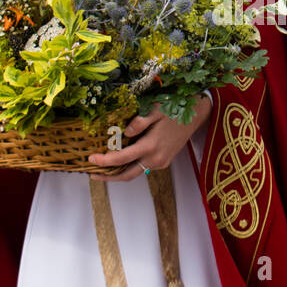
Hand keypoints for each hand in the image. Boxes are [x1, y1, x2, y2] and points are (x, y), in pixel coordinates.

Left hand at [87, 96, 212, 181]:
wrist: (196, 114)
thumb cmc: (174, 109)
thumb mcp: (155, 110)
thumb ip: (139, 122)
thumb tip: (125, 132)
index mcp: (151, 145)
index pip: (122, 158)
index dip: (104, 161)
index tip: (91, 158)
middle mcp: (156, 158)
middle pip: (127, 175)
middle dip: (108, 177)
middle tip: (93, 174)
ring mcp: (161, 162)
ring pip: (135, 172)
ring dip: (119, 173)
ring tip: (103, 168)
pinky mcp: (164, 161)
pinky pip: (143, 167)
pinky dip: (130, 166)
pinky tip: (121, 160)